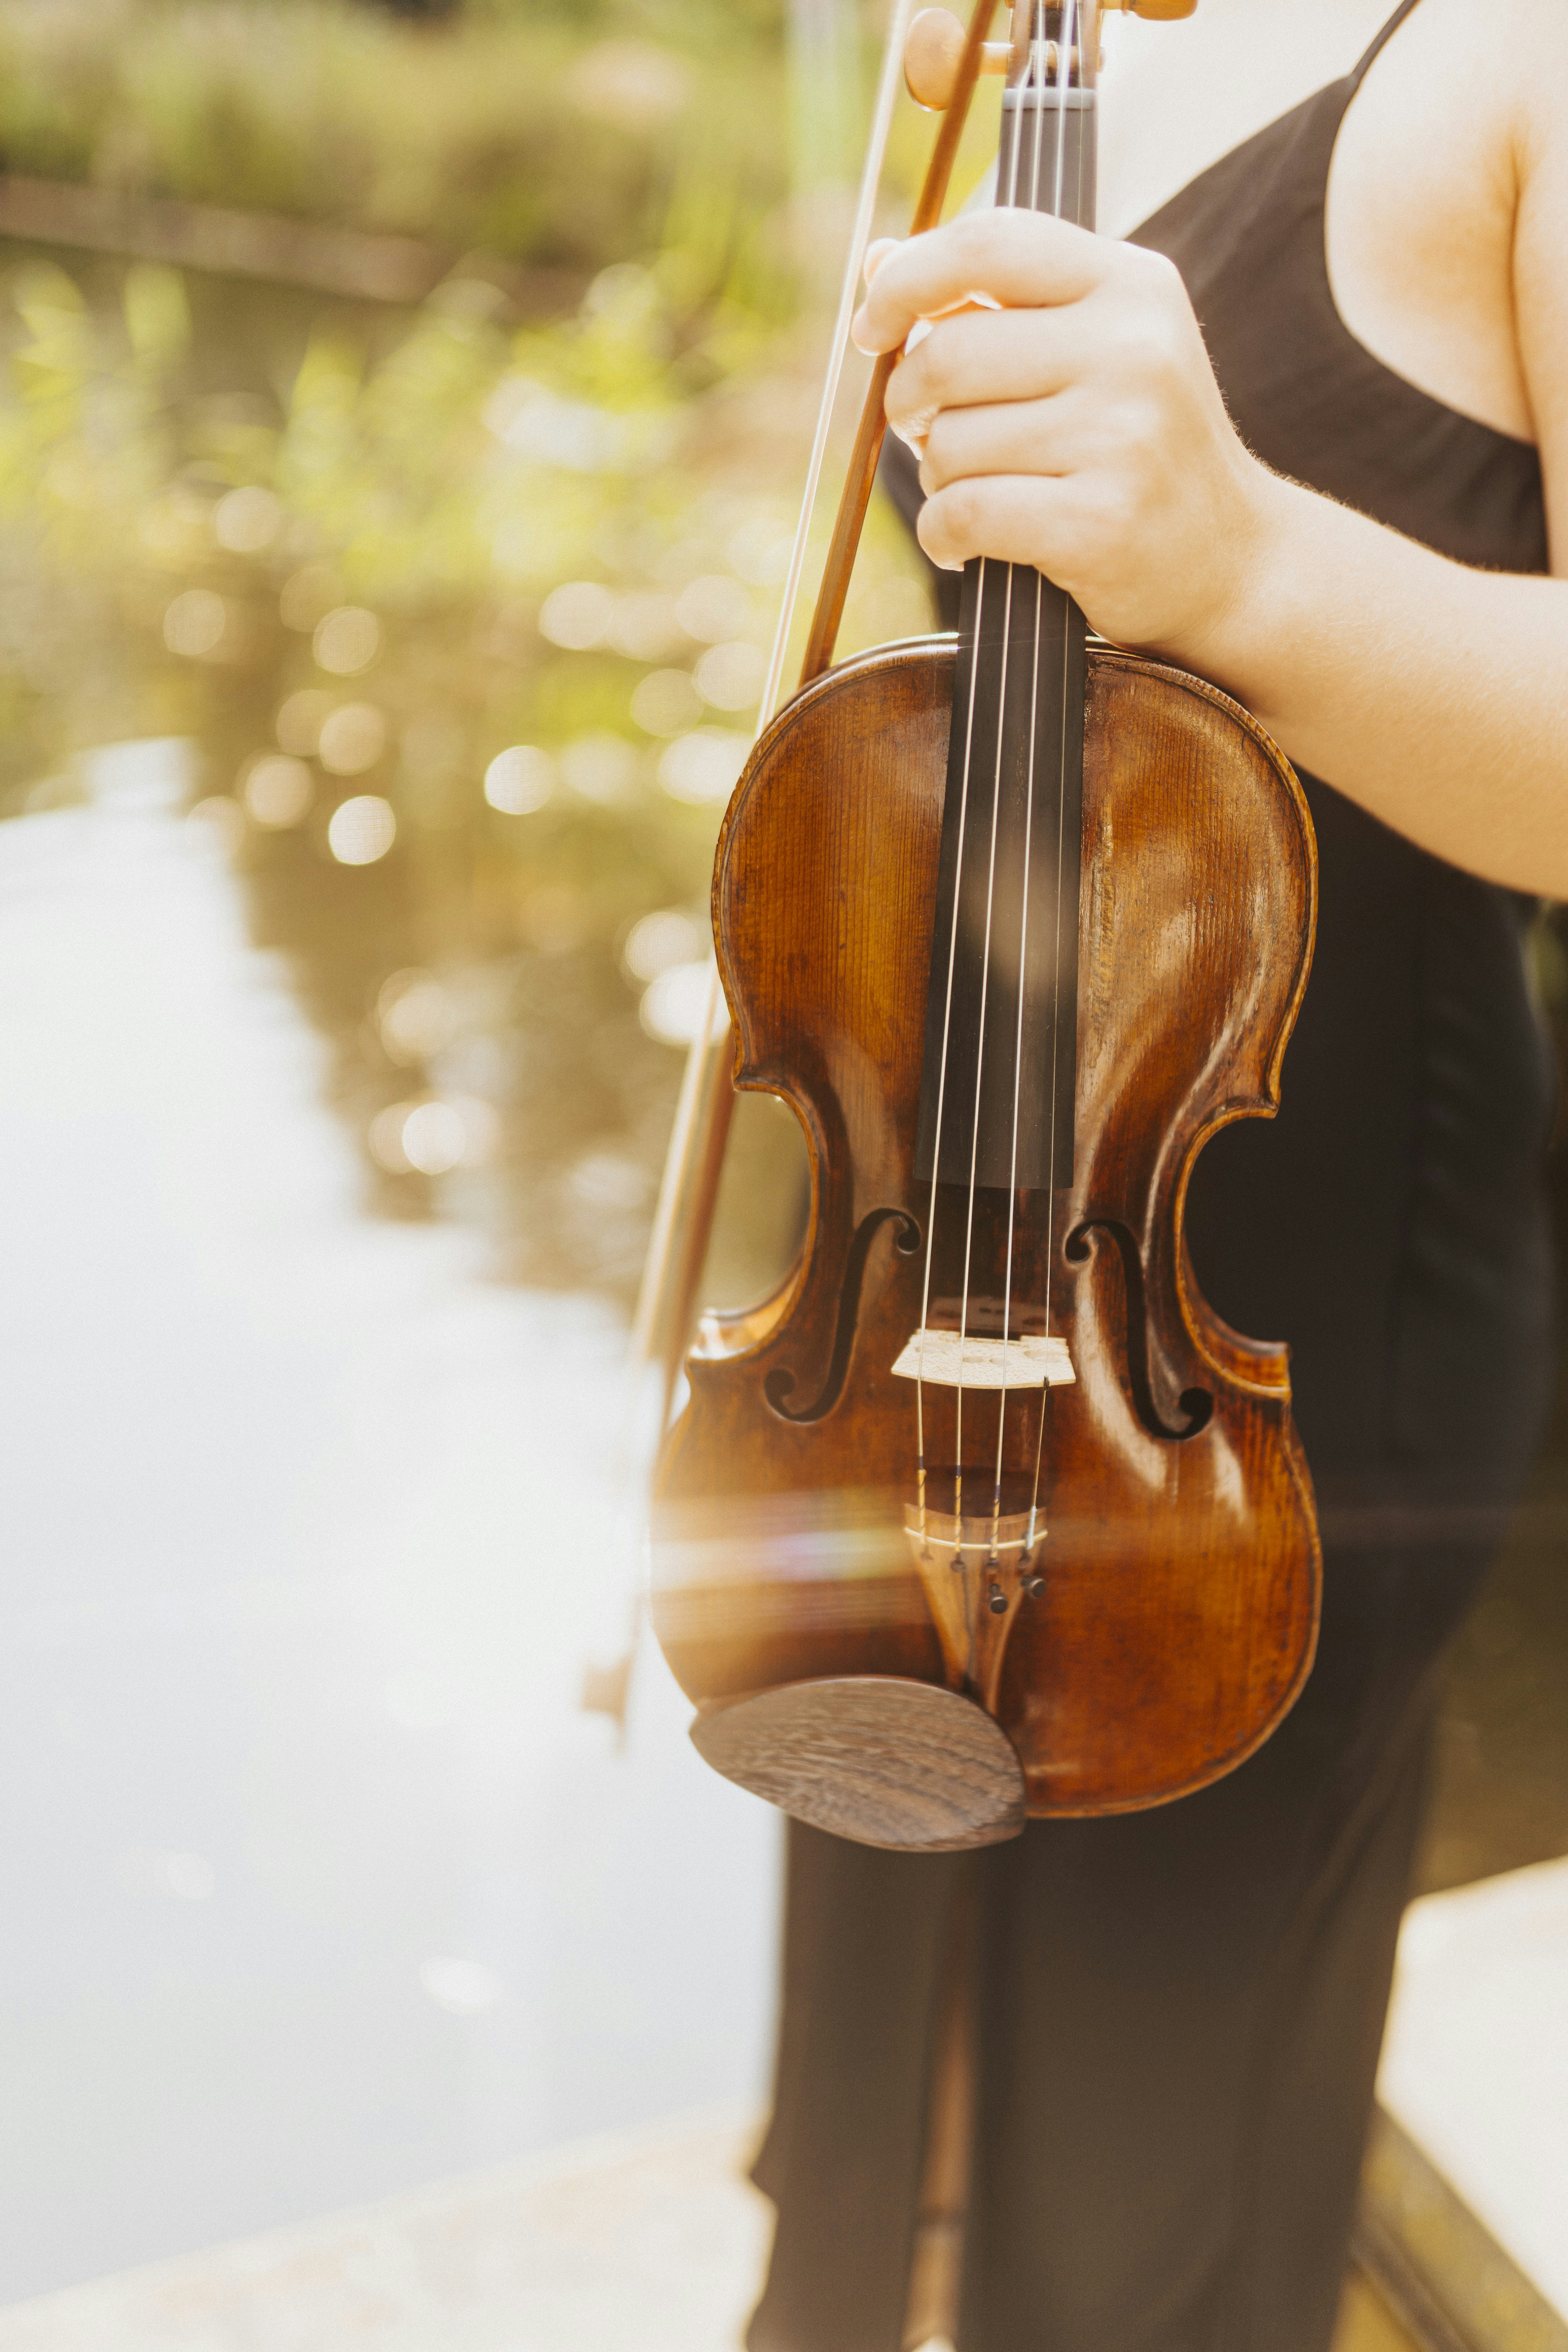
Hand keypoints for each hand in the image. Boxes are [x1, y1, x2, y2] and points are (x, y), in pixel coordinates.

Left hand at [852, 211, 1282, 666]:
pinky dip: (942, 536)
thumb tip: (878, 261)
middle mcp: (1135, 349)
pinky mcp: (1099, 522)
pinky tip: (965, 545)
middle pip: (948, 355)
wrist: (1230, 560)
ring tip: (986, 492)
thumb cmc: (1138, 451)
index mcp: (1131, 284)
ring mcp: (1123, 436)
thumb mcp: (1091, 351)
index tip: (872, 328)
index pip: (989, 243)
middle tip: (931, 435)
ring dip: (939, 478)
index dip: (907, 281)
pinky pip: (963, 513)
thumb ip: (991, 303)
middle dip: (912, 404)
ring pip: (950, 443)